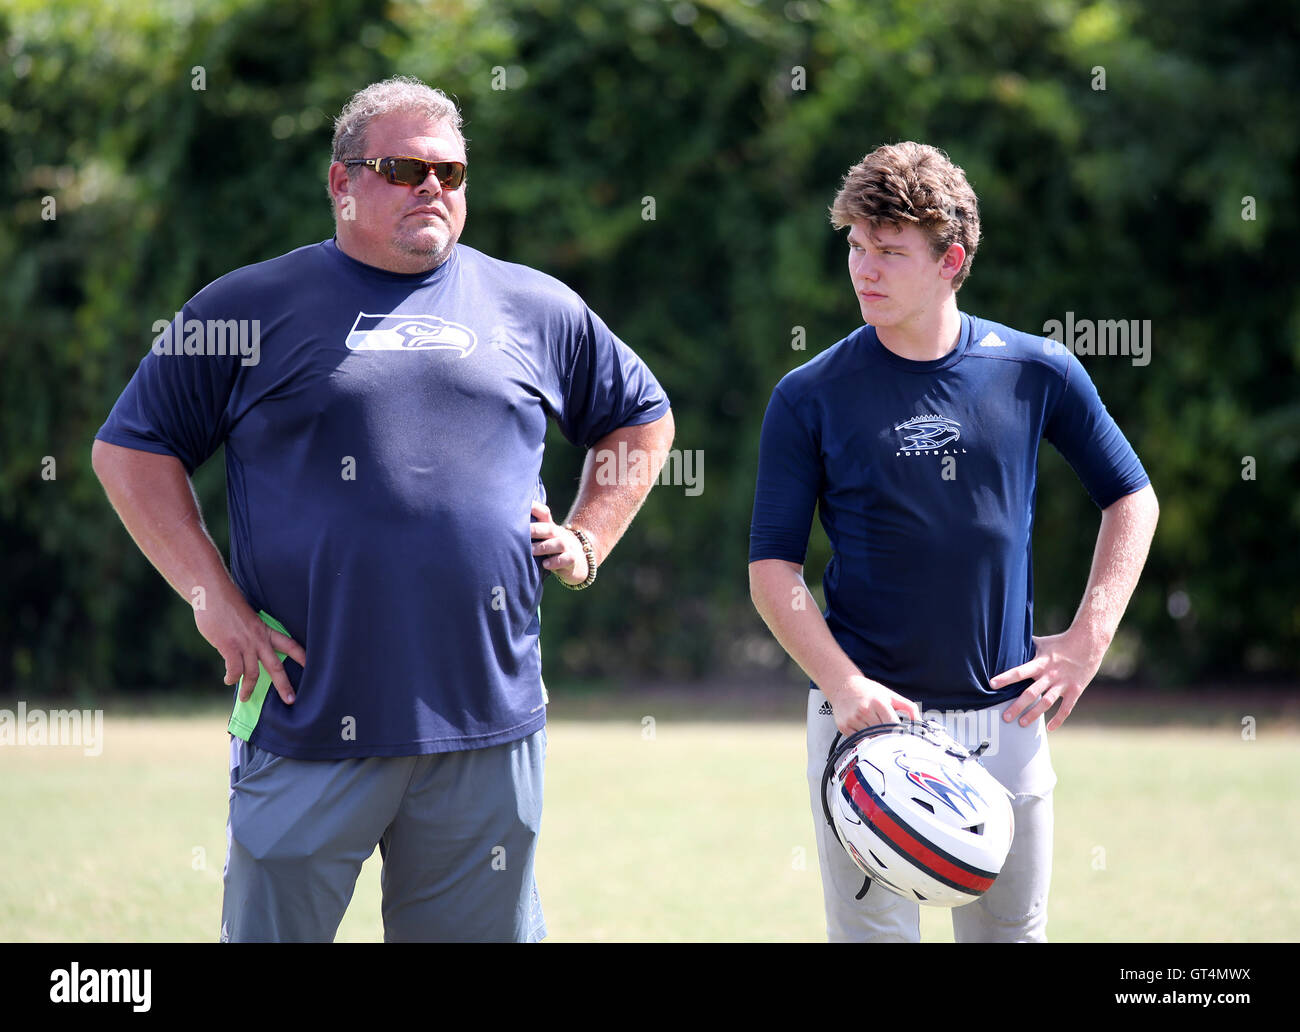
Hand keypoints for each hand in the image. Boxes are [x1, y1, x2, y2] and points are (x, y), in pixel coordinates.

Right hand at [193, 590, 304, 704]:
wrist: (212, 593)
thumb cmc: (227, 606)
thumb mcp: (247, 620)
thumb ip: (252, 636)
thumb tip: (249, 652)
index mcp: (265, 630)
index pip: (290, 645)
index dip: (302, 656)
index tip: (312, 668)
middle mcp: (259, 639)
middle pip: (276, 666)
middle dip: (284, 685)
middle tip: (291, 701)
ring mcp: (244, 643)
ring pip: (253, 673)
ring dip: (248, 688)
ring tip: (245, 698)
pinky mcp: (229, 646)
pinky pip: (234, 669)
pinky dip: (232, 678)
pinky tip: (229, 680)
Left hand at [530, 501, 589, 585]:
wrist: (577, 559)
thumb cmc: (551, 547)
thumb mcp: (542, 538)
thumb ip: (529, 532)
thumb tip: (504, 526)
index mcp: (549, 526)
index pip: (544, 513)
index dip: (534, 508)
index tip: (523, 506)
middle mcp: (559, 534)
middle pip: (550, 528)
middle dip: (536, 530)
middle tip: (522, 533)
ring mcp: (567, 546)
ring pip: (559, 543)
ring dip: (544, 547)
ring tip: (531, 551)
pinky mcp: (572, 559)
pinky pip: (567, 559)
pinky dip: (556, 561)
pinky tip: (545, 564)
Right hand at [824, 674, 919, 736]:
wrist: (843, 685)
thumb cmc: (869, 691)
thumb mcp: (890, 695)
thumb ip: (908, 708)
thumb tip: (919, 722)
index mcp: (879, 702)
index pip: (893, 725)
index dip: (900, 734)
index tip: (904, 739)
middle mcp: (865, 710)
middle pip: (882, 734)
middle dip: (889, 738)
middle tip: (894, 741)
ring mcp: (853, 719)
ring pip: (871, 739)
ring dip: (876, 739)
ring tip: (877, 732)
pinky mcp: (844, 726)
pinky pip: (858, 740)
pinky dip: (864, 739)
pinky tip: (865, 731)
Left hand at [992, 629, 1104, 729]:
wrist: (1088, 642)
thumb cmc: (1061, 642)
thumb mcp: (1042, 643)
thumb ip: (1025, 646)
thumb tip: (1007, 641)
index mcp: (1040, 663)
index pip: (1020, 671)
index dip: (1005, 678)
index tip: (991, 684)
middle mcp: (1050, 674)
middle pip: (1031, 693)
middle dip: (1017, 706)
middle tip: (1005, 717)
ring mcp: (1063, 683)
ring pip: (1046, 702)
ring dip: (1034, 714)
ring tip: (1022, 723)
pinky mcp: (1075, 690)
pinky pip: (1066, 708)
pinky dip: (1058, 719)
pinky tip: (1050, 728)